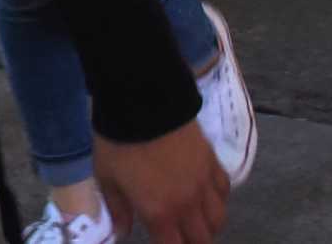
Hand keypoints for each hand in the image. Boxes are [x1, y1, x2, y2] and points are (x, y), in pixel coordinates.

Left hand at [94, 122, 229, 243]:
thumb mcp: (106, 176)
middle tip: (178, 234)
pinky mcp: (212, 160)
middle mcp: (188, 203)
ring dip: (207, 225)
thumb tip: (123, 233)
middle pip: (202, 239)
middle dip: (191, 242)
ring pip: (218, 218)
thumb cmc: (119, 141)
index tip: (161, 241)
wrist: (143, 101)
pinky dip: (218, 199)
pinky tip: (206, 194)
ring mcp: (204, 182)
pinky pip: (224, 190)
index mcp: (160, 212)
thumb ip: (117, 209)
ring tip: (194, 220)